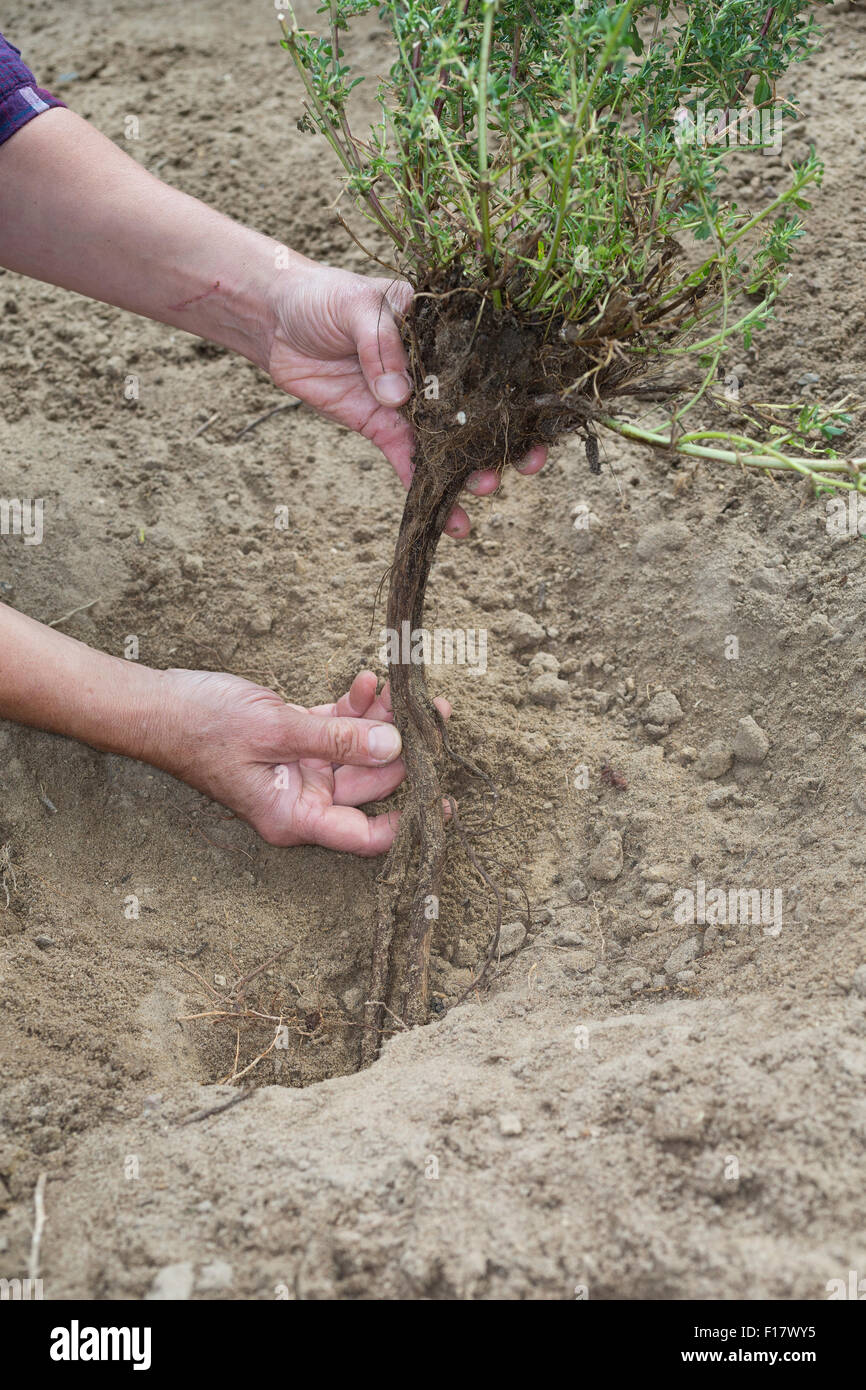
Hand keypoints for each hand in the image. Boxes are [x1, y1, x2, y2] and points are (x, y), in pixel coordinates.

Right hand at [156, 667, 449, 855]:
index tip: (444, 800)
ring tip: (410, 691)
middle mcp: (302, 799)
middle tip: (434, 715)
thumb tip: (394, 749)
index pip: (364, 835)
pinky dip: (354, 707)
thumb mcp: (275, 731)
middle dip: (403, 751)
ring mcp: (300, 768)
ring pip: (358, 750)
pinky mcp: (295, 738)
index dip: (407, 822)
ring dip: (382, 722)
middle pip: (370, 785)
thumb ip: (335, 740)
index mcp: (295, 817)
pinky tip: (369, 681)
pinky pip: (336, 726)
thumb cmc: (201, 727)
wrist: (155, 704)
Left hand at [266, 260, 546, 537]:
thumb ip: (380, 344)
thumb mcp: (358, 305)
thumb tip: (399, 395)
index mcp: (444, 333)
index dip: (518, 388)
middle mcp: (436, 373)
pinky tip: (449, 521)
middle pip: (480, 410)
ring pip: (450, 444)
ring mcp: (412, 405)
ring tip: (486, 491)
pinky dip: (426, 491)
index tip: (538, 414)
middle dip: (506, 440)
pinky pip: (410, 464)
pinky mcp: (384, 429)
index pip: (490, 361)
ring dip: (471, 471)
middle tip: (528, 465)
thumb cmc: (326, 297)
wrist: (278, 320)